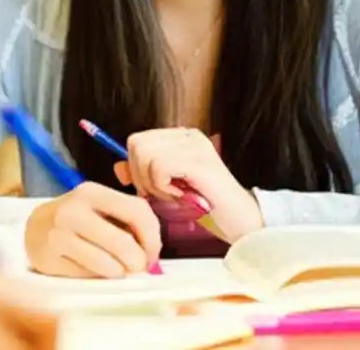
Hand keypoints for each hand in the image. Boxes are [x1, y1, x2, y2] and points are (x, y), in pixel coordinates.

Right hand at [24, 181, 160, 277]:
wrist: (35, 228)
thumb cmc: (79, 221)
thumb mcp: (100, 208)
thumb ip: (128, 220)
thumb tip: (151, 251)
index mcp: (91, 192)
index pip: (138, 212)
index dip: (153, 238)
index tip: (151, 252)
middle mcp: (72, 210)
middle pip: (123, 243)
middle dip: (138, 261)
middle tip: (137, 267)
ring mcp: (57, 234)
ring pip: (107, 264)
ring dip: (119, 272)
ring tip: (116, 269)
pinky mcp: (48, 258)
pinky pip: (88, 276)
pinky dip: (98, 276)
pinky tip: (93, 269)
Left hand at [113, 128, 263, 242]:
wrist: (241, 224)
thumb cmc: (204, 207)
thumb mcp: (165, 189)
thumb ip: (142, 176)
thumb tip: (118, 167)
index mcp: (179, 138)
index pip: (136, 141)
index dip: (135, 168)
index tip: (150, 189)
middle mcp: (187, 135)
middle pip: (137, 144)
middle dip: (141, 175)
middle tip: (162, 194)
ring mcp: (195, 145)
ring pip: (145, 155)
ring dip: (153, 183)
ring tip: (174, 196)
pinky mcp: (199, 161)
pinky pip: (159, 167)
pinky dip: (163, 187)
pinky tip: (182, 197)